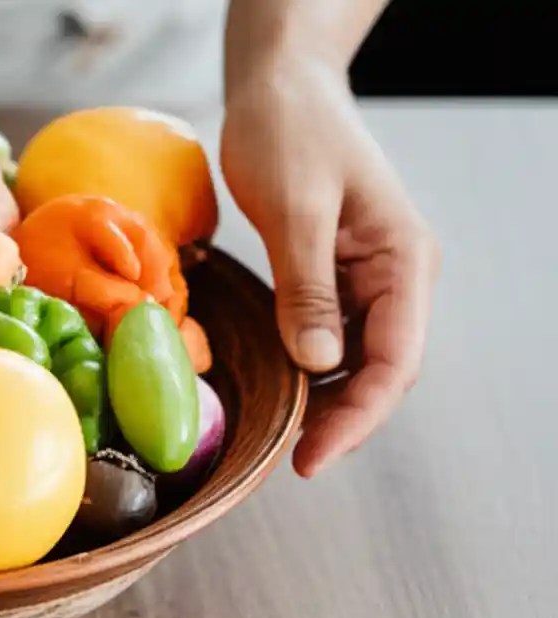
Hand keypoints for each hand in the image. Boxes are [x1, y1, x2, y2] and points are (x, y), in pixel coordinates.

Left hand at [219, 58, 439, 477]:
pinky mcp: (334, 275)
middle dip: (343, 420)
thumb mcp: (295, 209)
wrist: (279, 89)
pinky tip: (283, 391)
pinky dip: (309, 369)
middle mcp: (396, 276)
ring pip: (357, 360)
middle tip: (293, 462)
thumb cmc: (290, 133)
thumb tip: (319, 365)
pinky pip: (330, 336)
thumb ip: (307, 286)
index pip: (395, 361)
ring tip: (285, 439)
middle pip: (381, 370)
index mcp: (404, 261)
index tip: (313, 458)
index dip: (357, 417)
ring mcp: (367, 277)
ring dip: (327, 401)